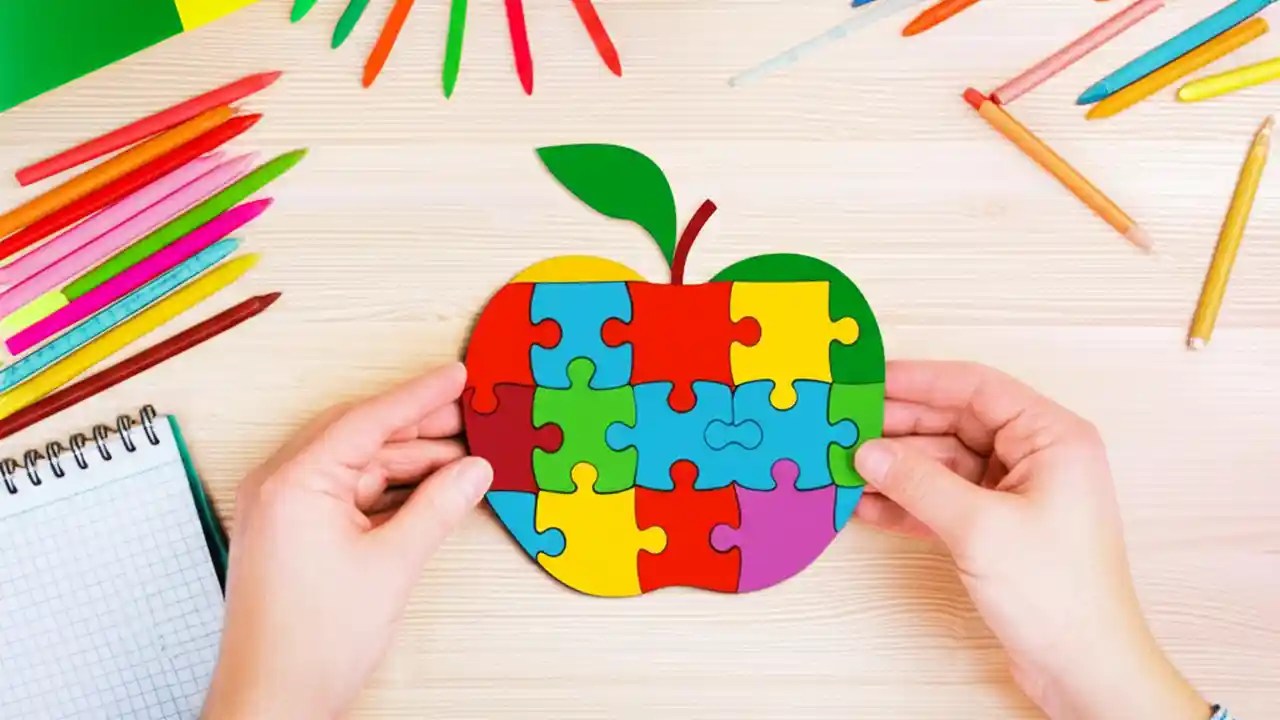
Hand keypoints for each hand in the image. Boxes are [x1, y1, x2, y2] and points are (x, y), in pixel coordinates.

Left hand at [202, 363, 492, 719]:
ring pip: (357, 466)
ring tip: (462, 456)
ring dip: (408, 461)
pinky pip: (348, 493)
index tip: (457, 376)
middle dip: (419, 426)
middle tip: (469, 414)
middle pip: (361, 436)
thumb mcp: (392, 566)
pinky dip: (389, 490)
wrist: (272, 704)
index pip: (368, 420)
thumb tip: (473, 471)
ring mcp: (284, 510)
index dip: (420, 396)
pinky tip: (429, 491)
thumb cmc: (311, 644)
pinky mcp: (294, 534)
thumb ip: (438, 508)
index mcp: (295, 482)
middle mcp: (281, 486)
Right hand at [853, 361, 1209, 719]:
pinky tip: (868, 505)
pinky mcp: (998, 527)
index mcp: (1053, 437)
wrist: (1084, 667)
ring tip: (846, 467)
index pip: (976, 388)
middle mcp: (1037, 457)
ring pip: (944, 462)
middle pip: (955, 422)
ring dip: (896, 468)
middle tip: (846, 425)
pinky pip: (944, 498)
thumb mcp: (979, 528)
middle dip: (900, 427)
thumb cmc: (1058, 594)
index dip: (919, 381)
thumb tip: (869, 452)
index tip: (870, 379)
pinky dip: (908, 502)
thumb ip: (919, 482)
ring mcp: (1016, 493)